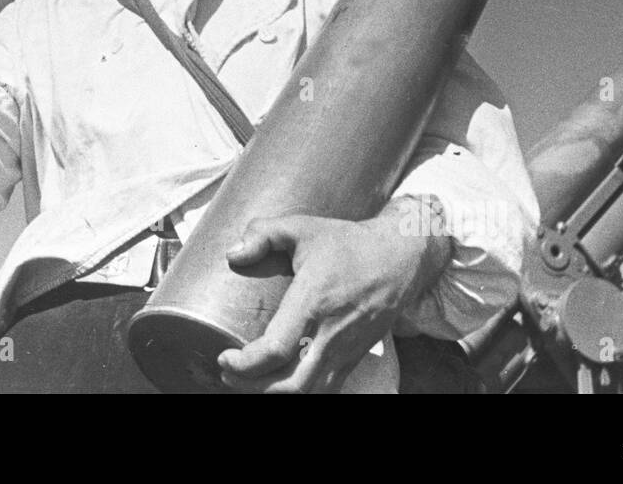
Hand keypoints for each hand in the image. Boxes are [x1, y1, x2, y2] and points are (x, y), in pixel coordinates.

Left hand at [217, 200, 450, 392]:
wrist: (398, 257)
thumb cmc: (347, 243)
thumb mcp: (302, 228)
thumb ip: (263, 235)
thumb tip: (232, 255)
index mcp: (314, 301)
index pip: (276, 349)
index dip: (245, 364)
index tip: (224, 357)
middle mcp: (331, 332)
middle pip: (290, 383)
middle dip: (253, 386)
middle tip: (228, 373)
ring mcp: (346, 349)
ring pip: (308, 391)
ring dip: (275, 393)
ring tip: (249, 381)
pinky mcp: (356, 356)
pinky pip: (327, 388)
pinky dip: (300, 392)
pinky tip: (280, 383)